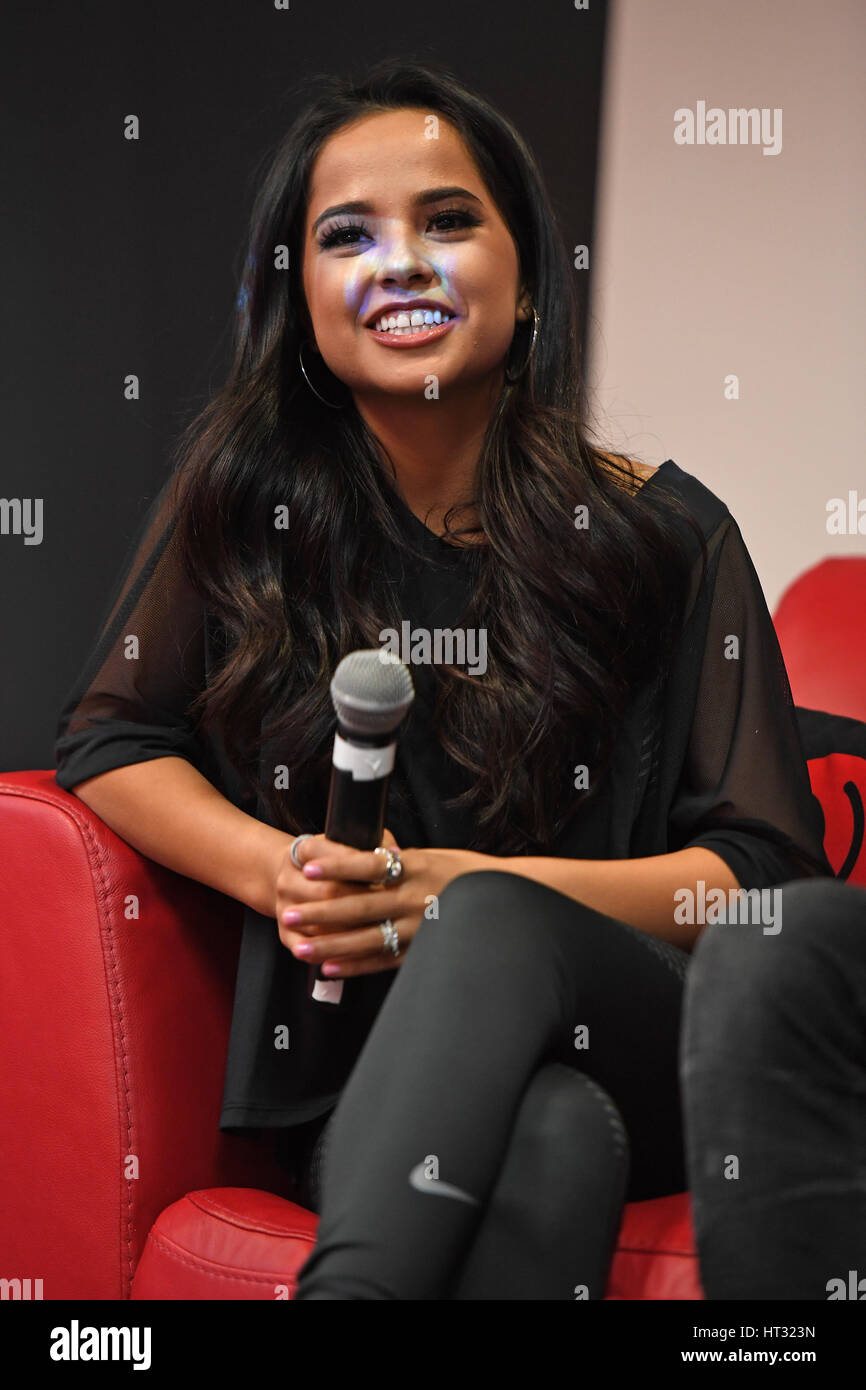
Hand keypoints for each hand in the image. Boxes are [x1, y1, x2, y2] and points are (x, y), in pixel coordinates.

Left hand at [275, 829, 496, 977]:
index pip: (368, 864)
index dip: (336, 866)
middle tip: (288, 914)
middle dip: (320, 911)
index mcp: (416, 868)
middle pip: (358, 906)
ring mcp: (419, 928)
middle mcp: (415, 898)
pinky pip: (384, 960)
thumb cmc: (467, 876)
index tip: (306, 866)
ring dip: (330, 944)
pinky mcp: (422, 951)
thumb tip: (362, 857)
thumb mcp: (434, 858)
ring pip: (366, 938)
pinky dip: (356, 965)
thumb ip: (398, 863)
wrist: (508, 902)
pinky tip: (330, 968)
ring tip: (300, 947)